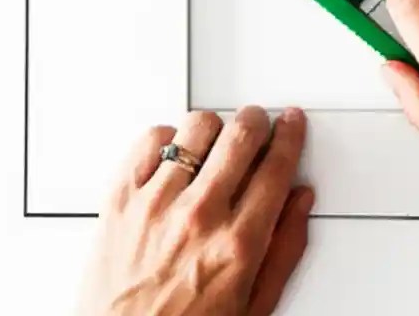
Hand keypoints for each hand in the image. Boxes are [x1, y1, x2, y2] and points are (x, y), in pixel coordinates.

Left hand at [78, 107, 312, 315]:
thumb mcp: (255, 306)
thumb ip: (285, 249)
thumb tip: (299, 202)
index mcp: (238, 245)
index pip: (276, 167)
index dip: (289, 136)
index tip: (291, 124)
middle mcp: (199, 217)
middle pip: (240, 136)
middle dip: (256, 121)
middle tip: (257, 123)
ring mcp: (156, 204)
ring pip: (196, 128)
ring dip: (213, 129)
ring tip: (214, 142)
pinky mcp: (120, 200)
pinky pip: (148, 142)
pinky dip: (165, 139)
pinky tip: (173, 155)